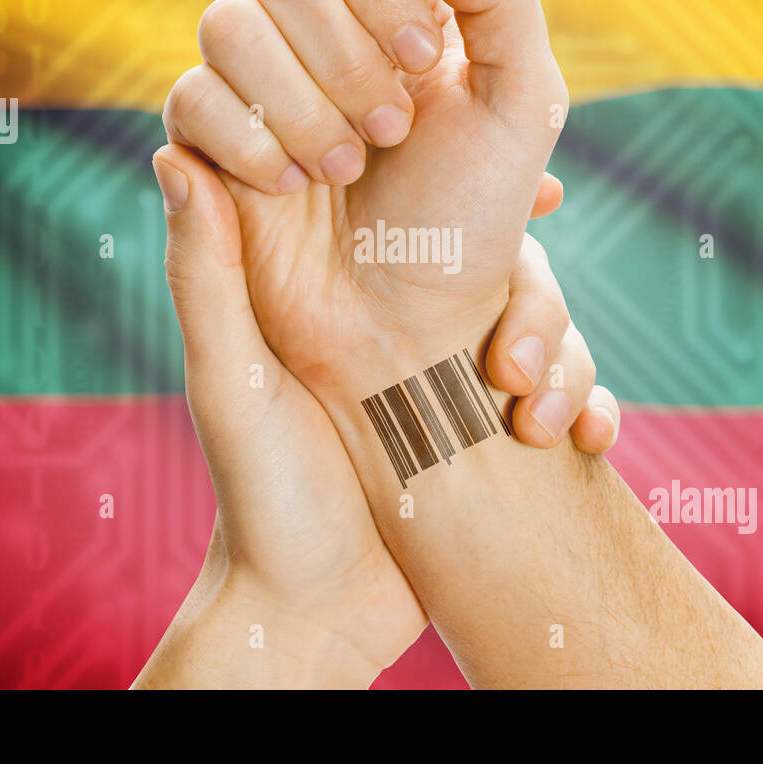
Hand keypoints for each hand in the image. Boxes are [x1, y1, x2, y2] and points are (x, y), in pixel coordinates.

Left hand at [133, 149, 617, 687]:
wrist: (316, 611)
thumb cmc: (260, 495)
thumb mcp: (231, 379)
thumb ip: (207, 276)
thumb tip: (173, 152)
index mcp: (336, 293)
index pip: (407, 203)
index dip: (460, 176)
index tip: (519, 179)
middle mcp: (402, 319)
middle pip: (500, 259)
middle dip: (535, 295)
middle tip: (522, 346)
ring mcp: (451, 371)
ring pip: (542, 323)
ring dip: (566, 361)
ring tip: (540, 419)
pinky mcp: (485, 422)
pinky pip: (560, 391)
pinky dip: (588, 408)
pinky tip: (588, 440)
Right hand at [162, 0, 567, 421]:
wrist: (414, 330)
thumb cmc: (474, 223)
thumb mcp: (523, 107)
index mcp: (391, 13)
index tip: (425, 62)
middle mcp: (318, 42)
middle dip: (342, 55)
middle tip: (391, 132)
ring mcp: (259, 92)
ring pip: (226, 25)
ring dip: (298, 102)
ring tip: (345, 171)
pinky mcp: (212, 147)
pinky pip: (189, 98)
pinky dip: (248, 142)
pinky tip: (294, 188)